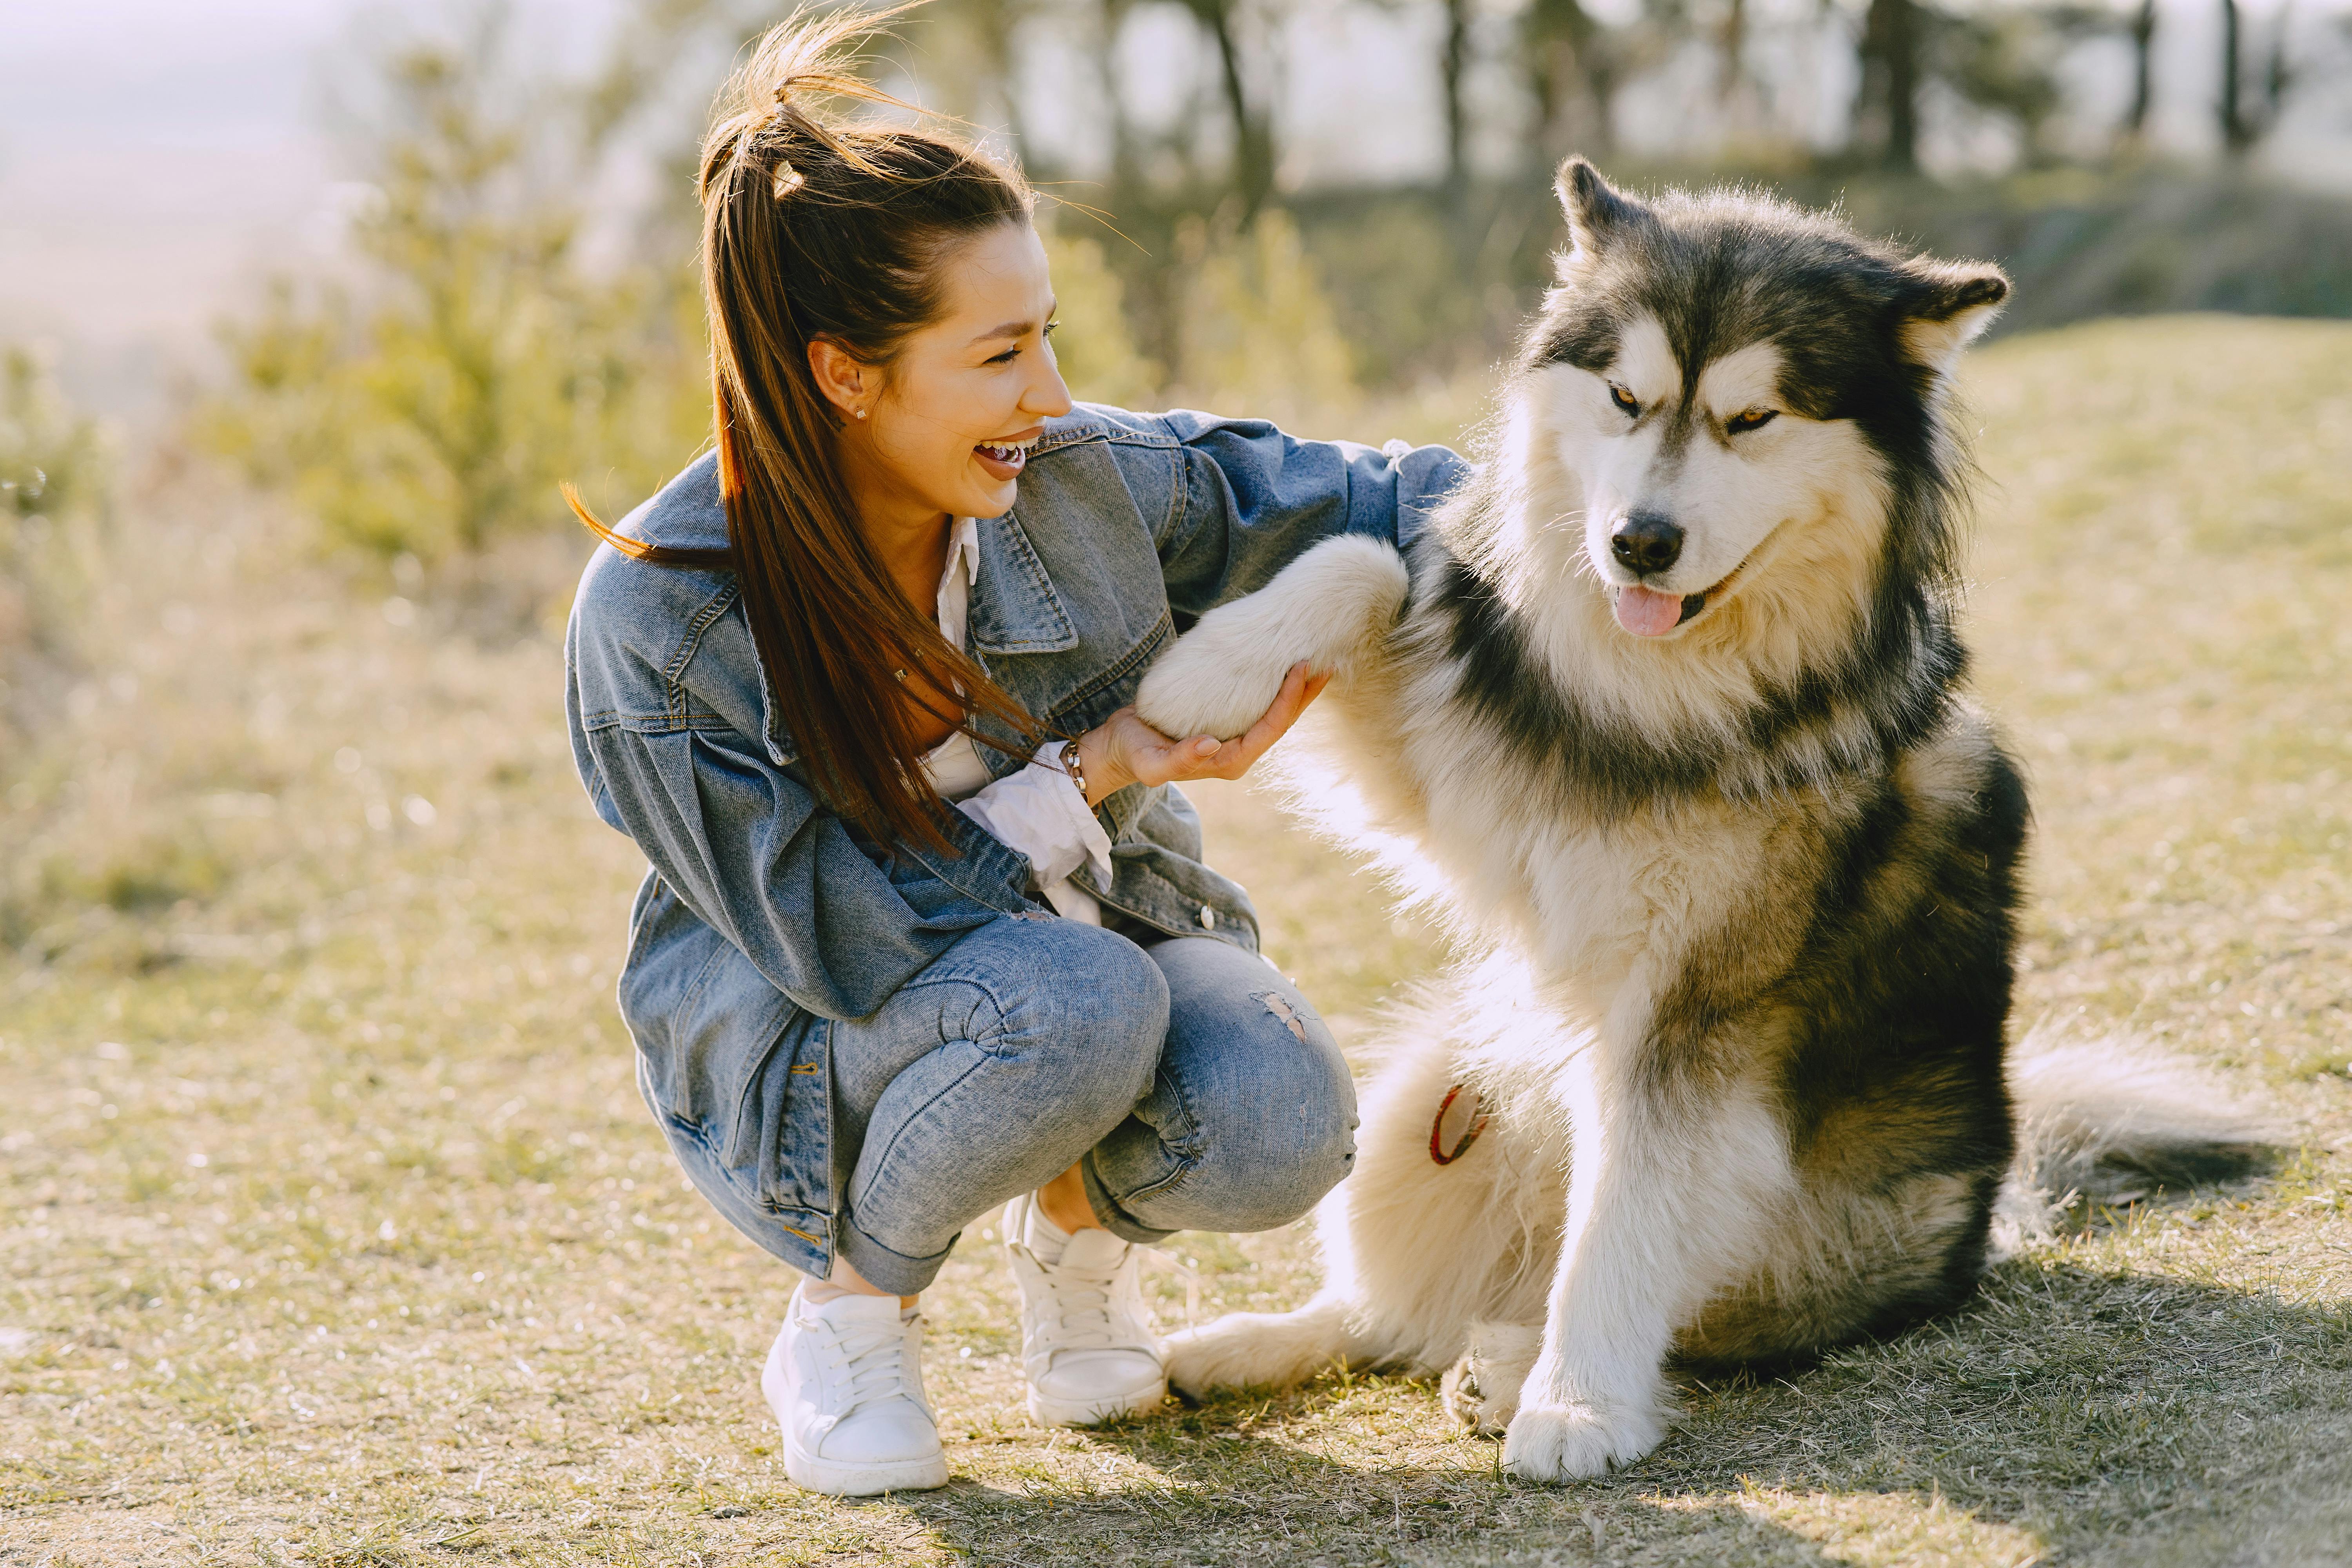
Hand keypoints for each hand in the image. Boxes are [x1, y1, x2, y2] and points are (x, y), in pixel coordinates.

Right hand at [1076, 661, 1329, 804]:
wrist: (1118, 750)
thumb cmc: (1133, 755)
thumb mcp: (1151, 763)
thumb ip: (1179, 758)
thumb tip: (1209, 745)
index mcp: (1230, 762)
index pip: (1270, 729)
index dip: (1289, 699)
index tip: (1301, 668)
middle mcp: (1239, 751)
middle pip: (1283, 720)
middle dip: (1305, 692)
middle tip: (1327, 658)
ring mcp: (1235, 737)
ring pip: (1275, 711)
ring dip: (1297, 687)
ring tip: (1318, 657)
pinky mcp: (1226, 722)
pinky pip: (1258, 702)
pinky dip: (1274, 683)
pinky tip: (1283, 662)